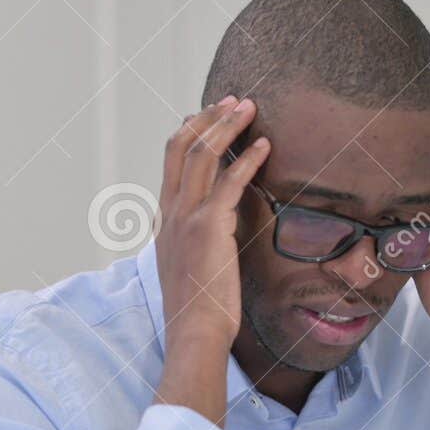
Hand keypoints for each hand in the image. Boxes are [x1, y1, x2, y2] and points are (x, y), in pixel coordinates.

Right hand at [155, 97, 268, 345]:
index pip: (172, 160)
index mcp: (164, 218)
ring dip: (227, 126)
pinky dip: (248, 159)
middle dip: (208, 117)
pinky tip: (265, 146)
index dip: (191, 132)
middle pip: (183, 147)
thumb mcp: (189, 264)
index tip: (210, 114)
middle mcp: (170, 210)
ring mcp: (187, 217)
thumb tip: (214, 228)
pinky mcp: (209, 227)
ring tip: (249, 107)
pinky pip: (229, 182)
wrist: (194, 330)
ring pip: (203, 155)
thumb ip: (195, 239)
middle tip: (233, 100)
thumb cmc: (198, 306)